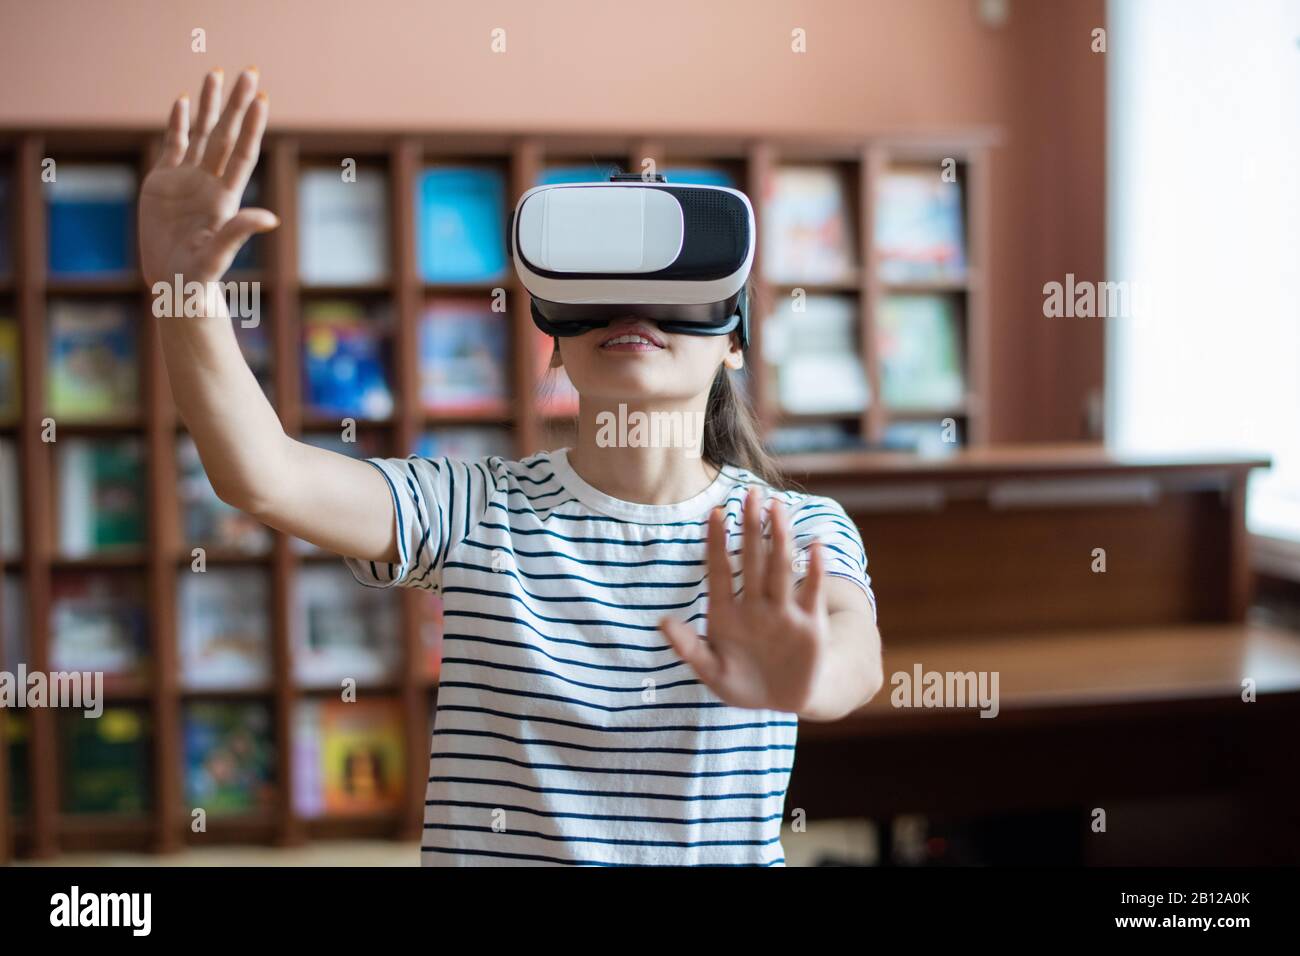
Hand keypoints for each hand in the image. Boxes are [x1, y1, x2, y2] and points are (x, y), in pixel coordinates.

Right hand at [138, 68, 277, 287]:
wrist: (174, 285)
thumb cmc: (198, 277)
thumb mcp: (217, 256)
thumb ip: (239, 234)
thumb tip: (270, 218)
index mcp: (224, 197)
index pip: (242, 153)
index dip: (251, 127)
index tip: (260, 100)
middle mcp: (209, 182)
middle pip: (226, 135)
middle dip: (236, 104)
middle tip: (248, 72)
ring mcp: (187, 180)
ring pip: (201, 134)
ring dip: (209, 105)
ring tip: (215, 74)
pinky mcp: (163, 183)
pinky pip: (174, 146)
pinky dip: (178, 123)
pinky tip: (184, 101)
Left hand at [660, 487, 832, 713]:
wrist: (782, 702)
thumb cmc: (741, 684)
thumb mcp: (712, 671)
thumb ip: (688, 648)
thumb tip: (661, 622)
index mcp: (726, 612)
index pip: (720, 570)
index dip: (716, 542)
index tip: (714, 513)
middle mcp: (755, 605)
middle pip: (752, 559)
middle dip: (751, 528)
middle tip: (751, 494)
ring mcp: (783, 612)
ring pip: (780, 568)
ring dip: (780, 538)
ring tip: (778, 508)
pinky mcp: (809, 624)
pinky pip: (813, 592)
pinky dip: (815, 571)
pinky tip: (815, 546)